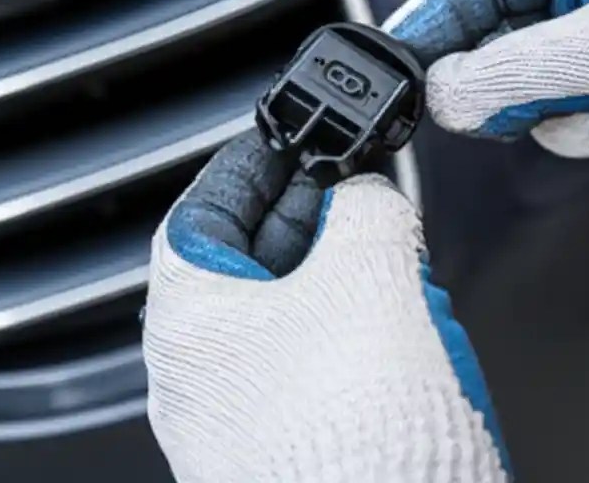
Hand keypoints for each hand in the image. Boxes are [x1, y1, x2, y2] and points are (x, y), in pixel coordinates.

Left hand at [143, 132, 509, 481]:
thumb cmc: (352, 441)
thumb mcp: (369, 277)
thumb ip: (365, 210)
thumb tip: (366, 193)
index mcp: (185, 317)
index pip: (203, 206)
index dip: (255, 162)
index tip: (294, 137)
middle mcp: (196, 374)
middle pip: (247, 264)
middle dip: (310, 221)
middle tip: (361, 192)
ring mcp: (238, 423)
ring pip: (285, 322)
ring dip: (342, 283)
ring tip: (396, 263)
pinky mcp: (286, 458)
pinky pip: (312, 378)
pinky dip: (354, 342)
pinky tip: (402, 338)